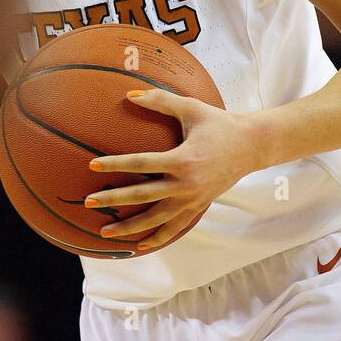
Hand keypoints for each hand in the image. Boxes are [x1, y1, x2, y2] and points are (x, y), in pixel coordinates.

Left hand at [84, 88, 264, 250]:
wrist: (251, 146)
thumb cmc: (219, 123)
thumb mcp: (191, 108)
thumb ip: (160, 100)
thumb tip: (129, 94)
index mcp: (183, 159)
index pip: (142, 163)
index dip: (116, 164)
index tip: (92, 165)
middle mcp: (186, 184)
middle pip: (143, 196)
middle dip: (113, 200)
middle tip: (89, 202)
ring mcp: (192, 199)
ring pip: (156, 219)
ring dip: (129, 227)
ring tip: (104, 231)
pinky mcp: (198, 207)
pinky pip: (174, 228)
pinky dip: (156, 238)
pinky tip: (138, 245)